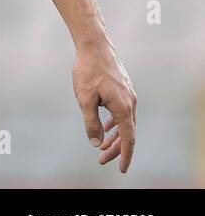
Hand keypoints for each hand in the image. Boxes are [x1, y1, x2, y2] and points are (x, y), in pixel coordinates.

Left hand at [73, 40, 136, 172]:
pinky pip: (122, 112)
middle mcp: (131, 103)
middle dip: (116, 148)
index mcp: (123, 108)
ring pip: (125, 122)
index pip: (128, 138)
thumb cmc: (87, 71)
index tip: (121, 169)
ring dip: (115, 136)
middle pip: (127, 133)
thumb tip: (95, 142)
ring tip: (102, 147)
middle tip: (101, 160)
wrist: (94, 46)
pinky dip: (115, 122)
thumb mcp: (84, 98)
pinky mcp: (124, 89)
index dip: (124, 155)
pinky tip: (107, 127)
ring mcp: (129, 95)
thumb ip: (90, 122)